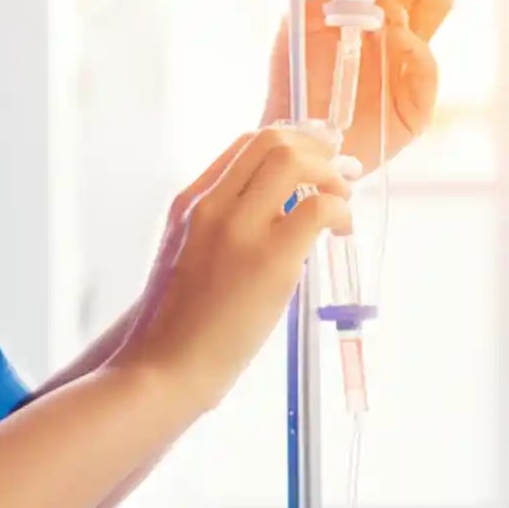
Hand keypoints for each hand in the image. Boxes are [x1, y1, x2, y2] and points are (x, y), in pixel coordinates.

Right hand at [112, 127, 351, 409]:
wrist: (165, 367)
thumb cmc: (177, 324)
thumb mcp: (185, 255)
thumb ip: (220, 226)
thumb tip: (276, 214)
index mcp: (189, 202)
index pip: (245, 144)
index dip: (290, 143)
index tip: (314, 161)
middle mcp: (211, 205)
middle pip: (273, 140)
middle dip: (317, 149)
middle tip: (340, 172)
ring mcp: (239, 229)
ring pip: (295, 161)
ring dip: (332, 174)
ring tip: (343, 201)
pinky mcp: (270, 260)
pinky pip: (319, 207)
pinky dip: (341, 209)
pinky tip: (341, 231)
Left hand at [261, 0, 453, 170]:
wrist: (293, 140)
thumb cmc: (293, 89)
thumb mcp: (294, 37)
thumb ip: (314, 7)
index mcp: (372, 25)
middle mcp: (395, 45)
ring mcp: (407, 73)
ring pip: (434, 26)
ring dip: (419, 7)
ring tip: (391, 14)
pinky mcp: (413, 108)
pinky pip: (426, 72)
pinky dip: (416, 51)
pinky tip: (397, 41)